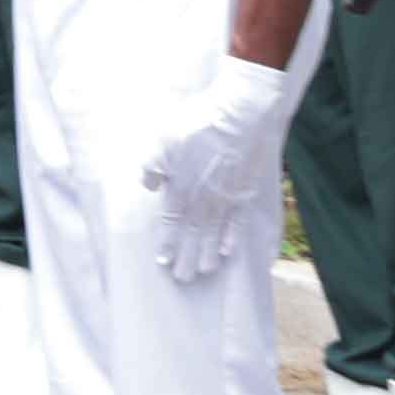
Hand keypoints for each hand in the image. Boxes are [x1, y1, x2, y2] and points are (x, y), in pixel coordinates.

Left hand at [140, 56, 293, 284]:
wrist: (240, 115)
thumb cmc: (196, 123)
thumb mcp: (161, 140)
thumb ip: (152, 166)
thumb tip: (148, 186)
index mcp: (181, 186)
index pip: (171, 222)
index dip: (167, 243)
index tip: (163, 263)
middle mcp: (204, 197)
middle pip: (193, 233)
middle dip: (187, 257)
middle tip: (183, 279)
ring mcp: (227, 196)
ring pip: (215, 232)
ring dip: (208, 253)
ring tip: (204, 271)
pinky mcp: (246, 191)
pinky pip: (238, 221)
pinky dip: (233, 238)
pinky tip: (229, 252)